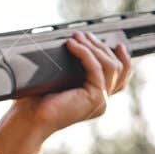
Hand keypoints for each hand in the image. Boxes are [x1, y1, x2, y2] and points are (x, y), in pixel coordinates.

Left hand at [4, 31, 132, 140]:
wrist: (30, 119)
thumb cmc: (37, 101)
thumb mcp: (60, 79)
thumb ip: (74, 67)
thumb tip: (77, 41)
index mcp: (95, 98)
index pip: (121, 79)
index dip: (124, 60)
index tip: (118, 45)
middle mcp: (101, 101)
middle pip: (116, 68)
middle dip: (100, 47)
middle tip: (83, 35)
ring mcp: (101, 101)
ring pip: (111, 66)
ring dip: (94, 47)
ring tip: (76, 37)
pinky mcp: (96, 98)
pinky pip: (96, 68)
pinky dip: (84, 53)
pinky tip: (72, 45)